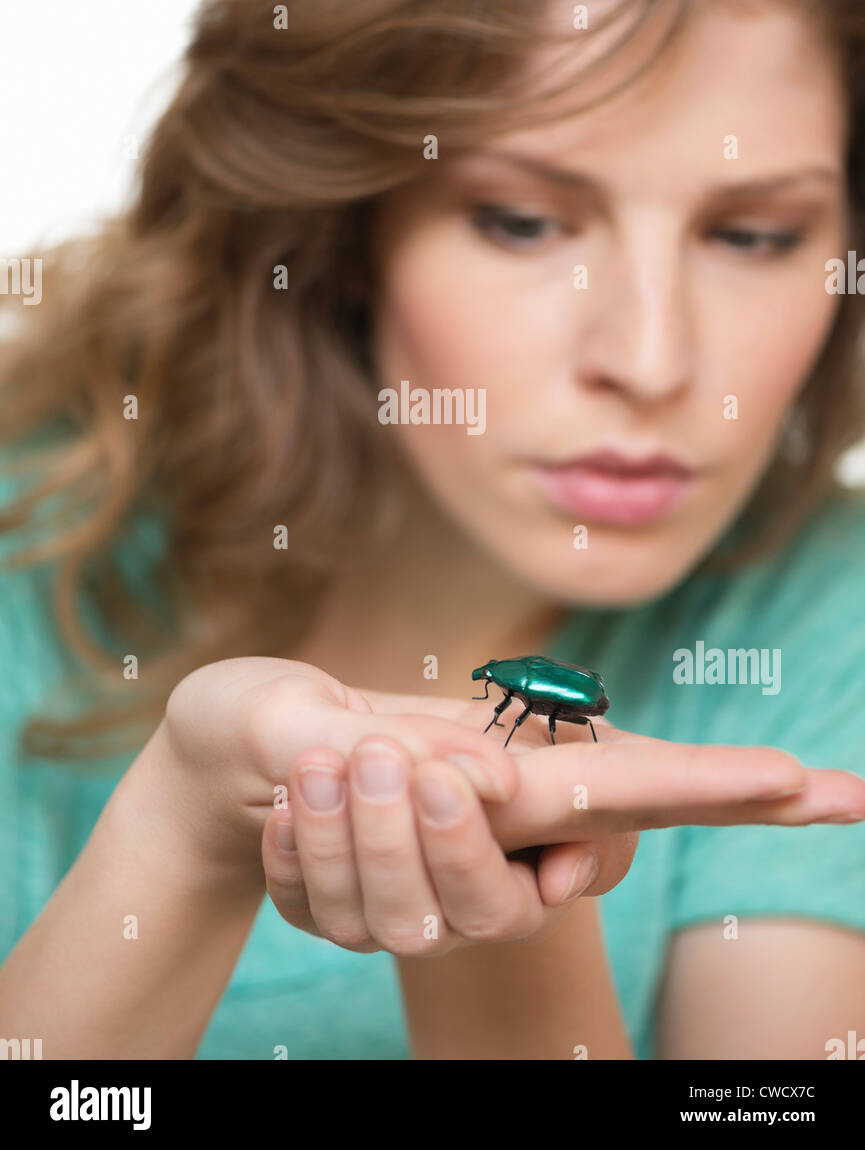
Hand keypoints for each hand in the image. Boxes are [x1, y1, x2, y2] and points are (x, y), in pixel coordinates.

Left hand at [261, 693, 864, 955]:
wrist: (216, 753)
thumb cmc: (294, 712)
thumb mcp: (333, 706)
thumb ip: (398, 752)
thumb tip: (490, 789)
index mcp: (511, 784)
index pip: (639, 793)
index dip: (729, 791)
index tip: (829, 784)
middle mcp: (485, 854)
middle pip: (495, 904)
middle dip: (438, 833)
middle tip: (386, 751)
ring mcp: (420, 900)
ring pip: (404, 921)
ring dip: (357, 834)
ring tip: (321, 761)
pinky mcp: (353, 924)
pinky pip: (327, 921)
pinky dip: (298, 855)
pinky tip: (287, 808)